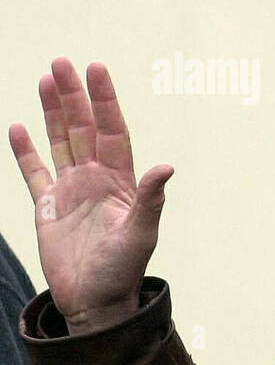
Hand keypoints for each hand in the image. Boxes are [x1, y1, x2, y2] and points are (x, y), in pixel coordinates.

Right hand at [8, 58, 173, 333]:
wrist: (96, 302)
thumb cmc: (124, 270)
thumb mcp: (140, 233)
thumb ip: (151, 200)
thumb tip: (167, 167)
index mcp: (121, 182)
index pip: (112, 131)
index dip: (105, 101)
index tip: (96, 69)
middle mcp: (96, 180)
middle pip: (83, 129)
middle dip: (74, 96)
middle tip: (63, 62)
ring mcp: (71, 192)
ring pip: (60, 142)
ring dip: (53, 112)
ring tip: (46, 79)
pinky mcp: (48, 208)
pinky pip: (33, 173)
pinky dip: (25, 151)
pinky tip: (18, 127)